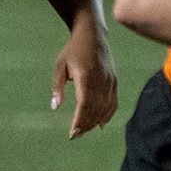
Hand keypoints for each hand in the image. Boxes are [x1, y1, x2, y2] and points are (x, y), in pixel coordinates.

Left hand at [51, 15, 118, 137]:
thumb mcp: (60, 66)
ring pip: (105, 108)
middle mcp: (101, 80)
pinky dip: (108, 114)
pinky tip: (100, 124)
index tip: (72, 132)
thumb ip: (57, 87)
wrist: (93, 34)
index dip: (79, 120)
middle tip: (75, 135)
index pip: (84, 104)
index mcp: (86, 76)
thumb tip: (55, 107)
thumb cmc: (72, 50)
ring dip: (95, 121)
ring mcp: (110, 81)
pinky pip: (113, 102)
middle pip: (95, 109)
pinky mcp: (114, 81)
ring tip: (84, 130)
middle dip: (85, 124)